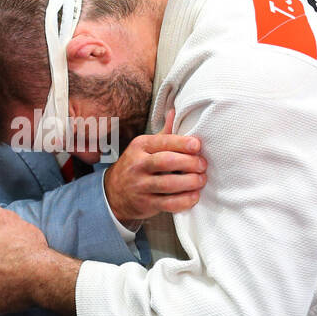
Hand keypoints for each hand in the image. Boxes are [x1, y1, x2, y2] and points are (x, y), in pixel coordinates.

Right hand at [103, 110, 205, 228]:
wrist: (114, 193)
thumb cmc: (136, 166)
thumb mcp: (145, 147)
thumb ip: (163, 133)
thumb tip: (175, 112)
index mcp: (140, 146)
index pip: (164, 141)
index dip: (183, 143)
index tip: (198, 146)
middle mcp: (138, 164)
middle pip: (167, 162)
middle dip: (190, 163)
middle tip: (203, 165)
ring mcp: (141, 186)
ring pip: (169, 184)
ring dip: (190, 182)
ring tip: (201, 180)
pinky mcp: (146, 204)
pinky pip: (168, 203)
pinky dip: (185, 201)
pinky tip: (194, 196)